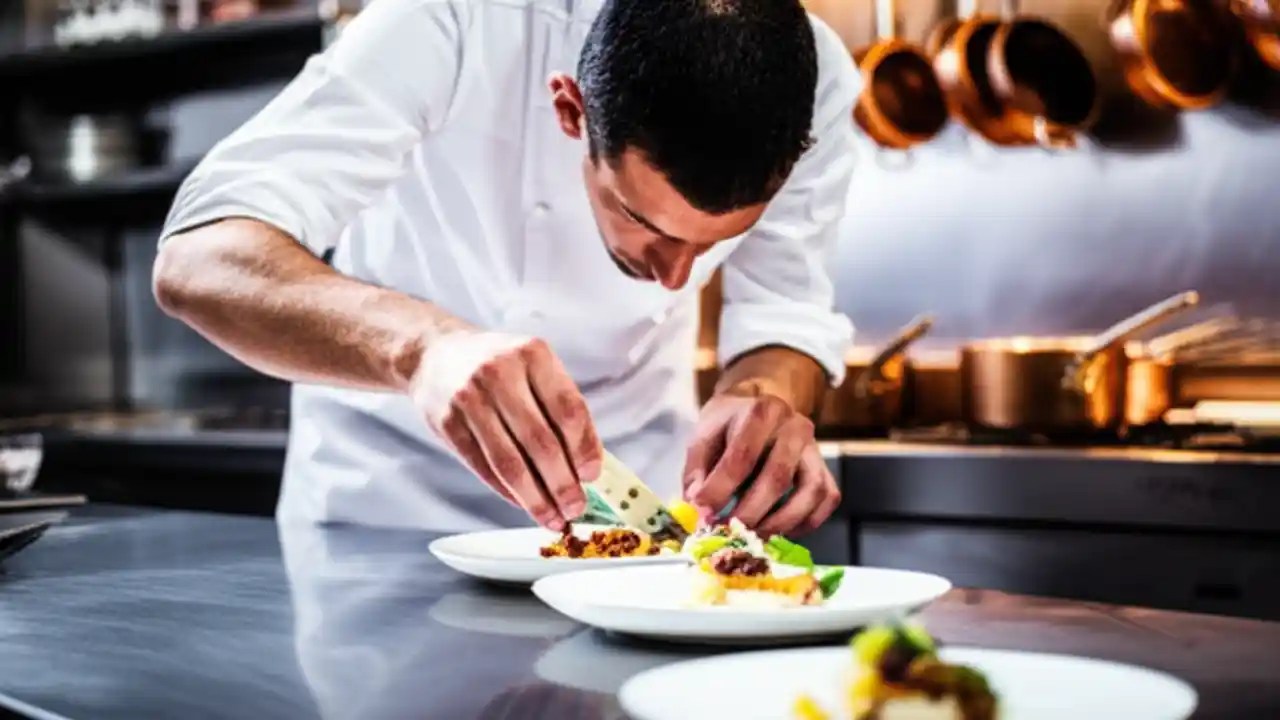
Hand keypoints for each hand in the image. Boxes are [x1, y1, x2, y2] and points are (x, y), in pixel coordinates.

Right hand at [410, 328, 601, 529]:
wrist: (436, 354)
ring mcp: (470, 399)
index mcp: (533, 354)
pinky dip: (508, 491)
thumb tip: (587, 466)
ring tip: (553, 518)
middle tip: (576, 508)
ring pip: (510, 463)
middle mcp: (500, 373)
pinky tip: (524, 503)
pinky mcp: (448, 423)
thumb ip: (561, 408)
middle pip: (540, 441)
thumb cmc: (499, 366)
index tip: (592, 476)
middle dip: (562, 483)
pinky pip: (484, 467)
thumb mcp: (535, 368)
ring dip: (535, 498)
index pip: (568, 409)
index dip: (584, 448)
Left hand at [682, 391, 839, 536]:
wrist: (756, 410)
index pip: (742, 455)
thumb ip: (697, 472)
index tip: (703, 512)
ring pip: (811, 491)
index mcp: (761, 412)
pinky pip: (826, 499)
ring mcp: (815, 448)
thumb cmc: (727, 427)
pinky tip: (778, 531)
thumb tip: (698, 507)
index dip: (721, 488)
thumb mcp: (704, 439)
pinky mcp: (825, 468)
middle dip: (751, 511)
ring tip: (753, 535)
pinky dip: (806, 522)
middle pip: (778, 476)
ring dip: (781, 522)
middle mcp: (795, 426)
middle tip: (729, 531)